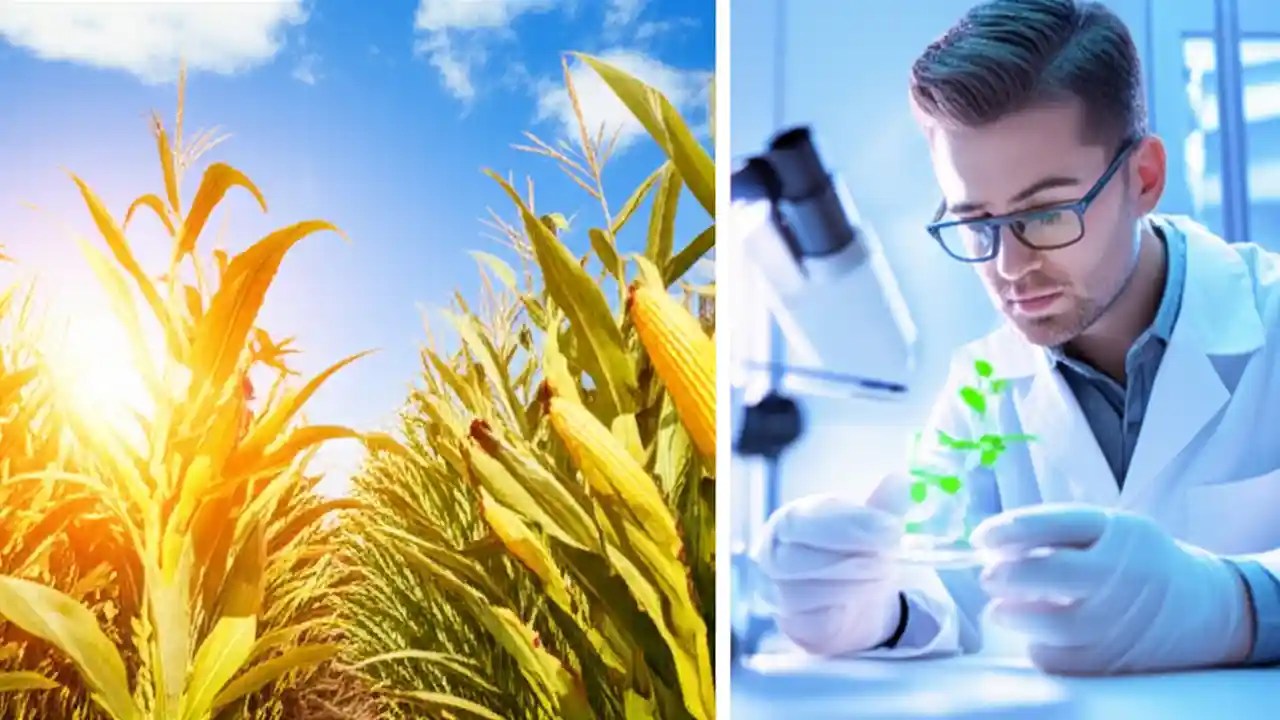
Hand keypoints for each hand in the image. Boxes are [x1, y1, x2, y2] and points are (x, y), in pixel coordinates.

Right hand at [750, 474, 912, 655]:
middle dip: (853, 557)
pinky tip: (863, 598)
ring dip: (854, 583)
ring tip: (882, 576)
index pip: (804, 521)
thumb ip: (882, 507)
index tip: (889, 527)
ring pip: (808, 590)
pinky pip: (814, 618)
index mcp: (788, 521)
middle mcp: (771, 554)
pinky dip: (845, 608)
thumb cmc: (851, 554)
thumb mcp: (869, 527)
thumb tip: (901, 481)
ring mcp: (776, 591)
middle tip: (890, 556)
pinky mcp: (791, 623)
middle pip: (800, 558)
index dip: (848, 524)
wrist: (847, 603)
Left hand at [972, 504, 1252, 674]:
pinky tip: (1033, 637)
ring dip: (1017, 616)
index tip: (981, 538)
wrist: (1204, 608)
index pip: (1058, 524)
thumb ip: (1056, 533)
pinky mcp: (1119, 658)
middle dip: (1010, 575)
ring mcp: (1123, 619)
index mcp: (1119, 531)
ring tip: (999, 610)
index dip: (1011, 529)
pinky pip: (1066, 659)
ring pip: (1057, 623)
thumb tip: (993, 546)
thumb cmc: (1136, 562)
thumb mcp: (1108, 530)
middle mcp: (1124, 573)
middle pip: (1056, 573)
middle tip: (988, 577)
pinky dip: (1039, 648)